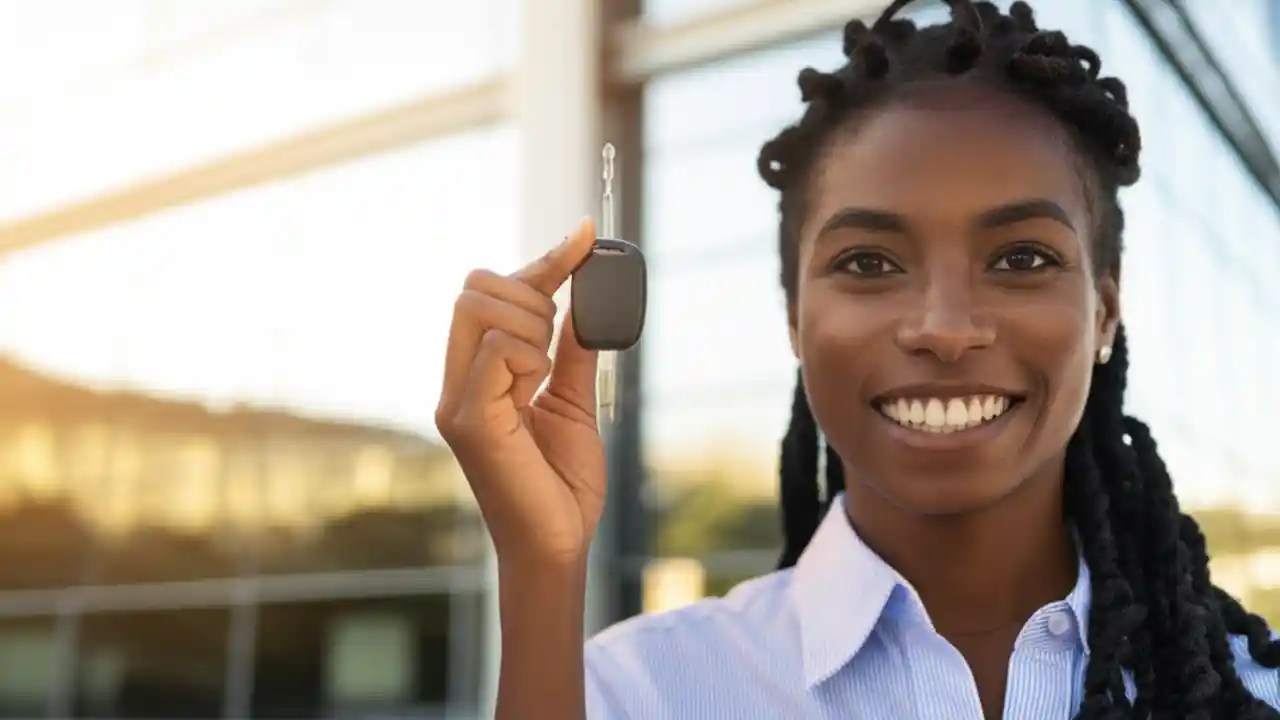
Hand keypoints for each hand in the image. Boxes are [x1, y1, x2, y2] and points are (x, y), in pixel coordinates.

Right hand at [436, 217, 604, 565]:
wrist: (558, 545)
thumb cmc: (561, 484)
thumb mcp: (571, 403)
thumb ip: (569, 352)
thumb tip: (584, 298)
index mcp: (476, 375)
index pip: (492, 292)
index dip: (543, 262)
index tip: (586, 236)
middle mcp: (457, 382)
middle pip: (475, 287)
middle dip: (531, 296)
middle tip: (553, 350)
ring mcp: (457, 400)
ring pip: (482, 308)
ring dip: (532, 329)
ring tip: (543, 380)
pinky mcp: (470, 421)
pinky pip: (498, 352)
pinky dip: (530, 359)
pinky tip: (535, 394)